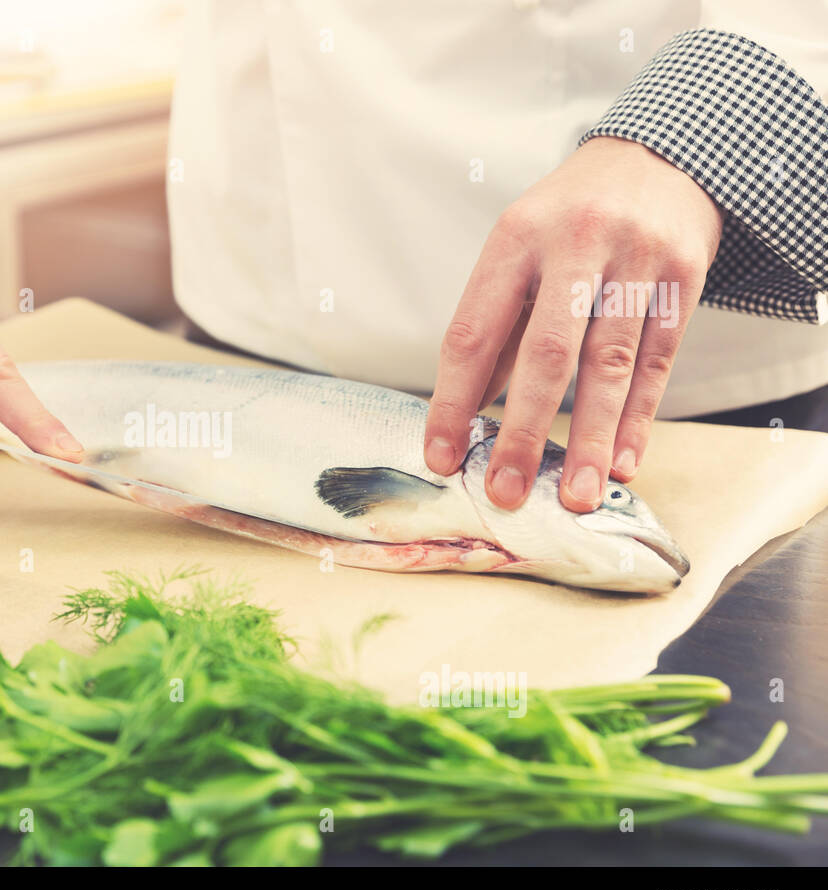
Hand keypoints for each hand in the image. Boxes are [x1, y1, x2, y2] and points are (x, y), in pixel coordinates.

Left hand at [423, 136, 722, 511]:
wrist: (659, 155)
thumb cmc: (567, 219)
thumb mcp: (518, 251)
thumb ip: (496, 326)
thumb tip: (466, 413)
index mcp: (514, 239)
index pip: (473, 332)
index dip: (452, 401)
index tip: (441, 457)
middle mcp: (574, 245)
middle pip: (547, 352)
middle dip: (525, 431)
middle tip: (507, 493)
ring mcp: (635, 259)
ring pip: (611, 363)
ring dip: (594, 438)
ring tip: (578, 497)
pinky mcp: (684, 276)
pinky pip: (660, 359)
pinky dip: (640, 417)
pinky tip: (625, 462)